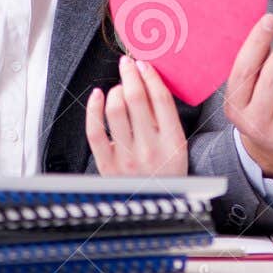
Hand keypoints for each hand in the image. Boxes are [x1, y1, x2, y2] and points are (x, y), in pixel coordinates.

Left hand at [85, 55, 188, 176]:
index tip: (145, 65)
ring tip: (118, 86)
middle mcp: (150, 149)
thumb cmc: (167, 176)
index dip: (150, 76)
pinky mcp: (107, 164)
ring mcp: (126, 158)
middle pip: (136, 99)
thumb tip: (150, 84)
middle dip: (130, 74)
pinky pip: (95, 131)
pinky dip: (93, 109)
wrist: (154, 208)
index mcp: (173, 143)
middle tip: (127, 63)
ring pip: (115, 110)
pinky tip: (97, 96)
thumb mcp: (179, 148)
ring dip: (115, 89)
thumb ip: (167, 120)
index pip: (161, 99)